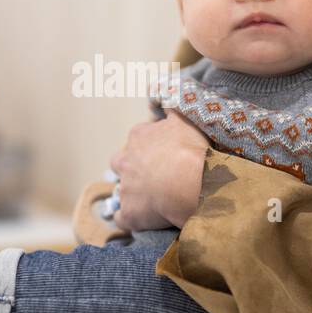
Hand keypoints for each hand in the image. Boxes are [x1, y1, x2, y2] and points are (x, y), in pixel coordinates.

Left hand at [108, 109, 207, 230]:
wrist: (191, 181)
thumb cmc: (191, 148)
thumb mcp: (184, 118)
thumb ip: (172, 106)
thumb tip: (164, 91)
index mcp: (139, 137)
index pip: (138, 139)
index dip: (150, 147)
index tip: (165, 154)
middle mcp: (126, 161)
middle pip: (120, 163)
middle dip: (131, 168)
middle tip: (153, 176)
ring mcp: (126, 189)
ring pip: (121, 191)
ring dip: (132, 194)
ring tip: (152, 201)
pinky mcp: (129, 213)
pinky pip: (121, 218)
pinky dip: (128, 219)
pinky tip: (140, 221)